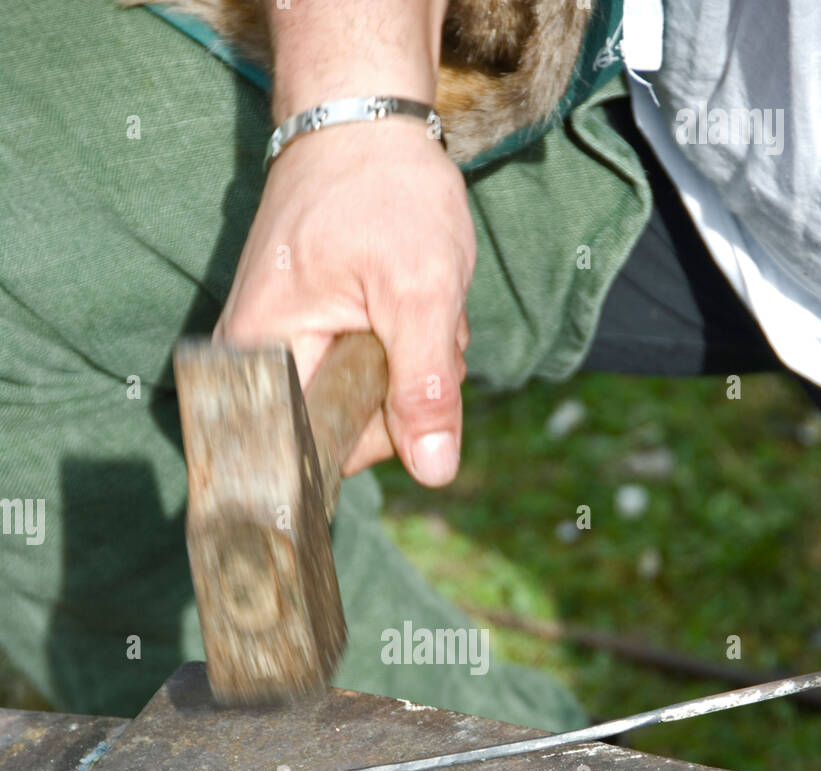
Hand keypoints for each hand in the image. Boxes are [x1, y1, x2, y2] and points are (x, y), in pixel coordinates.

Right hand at [215, 118, 475, 485]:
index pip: (319, 452)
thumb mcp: (421, 288)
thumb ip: (424, 384)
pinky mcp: (309, 338)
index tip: (407, 377)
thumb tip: (434, 471)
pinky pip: (367, 376)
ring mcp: (285, 350)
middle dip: (403, 389)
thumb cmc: (383, 190)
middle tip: (418, 319)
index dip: (378, 433)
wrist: (362, 121)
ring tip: (412, 302)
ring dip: (411, 366)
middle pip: (346, 432)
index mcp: (264, 355)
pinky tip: (405, 305)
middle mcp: (258, 362)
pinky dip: (402, 349)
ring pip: (365, 405)